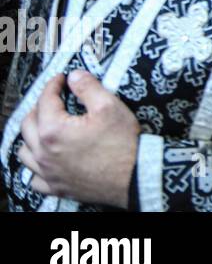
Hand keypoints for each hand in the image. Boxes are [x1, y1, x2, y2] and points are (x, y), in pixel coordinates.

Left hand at [18, 70, 139, 208]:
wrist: (134, 175)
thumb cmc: (122, 143)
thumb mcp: (109, 106)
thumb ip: (88, 87)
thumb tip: (74, 76)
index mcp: (53, 130)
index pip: (45, 100)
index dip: (53, 85)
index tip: (61, 79)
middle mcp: (44, 153)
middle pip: (28, 124)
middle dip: (39, 107)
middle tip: (53, 99)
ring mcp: (48, 172)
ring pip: (25, 152)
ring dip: (31, 136)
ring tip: (45, 128)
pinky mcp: (57, 186)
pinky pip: (35, 178)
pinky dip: (36, 166)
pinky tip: (47, 159)